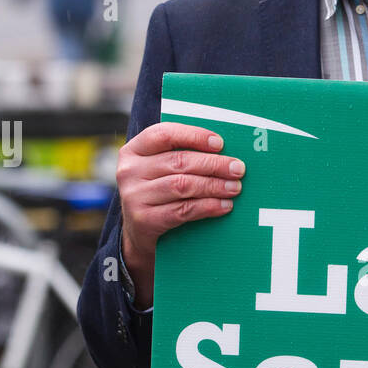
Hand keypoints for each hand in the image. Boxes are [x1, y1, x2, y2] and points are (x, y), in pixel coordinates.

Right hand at [117, 123, 244, 306]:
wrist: (139, 232)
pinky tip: (224, 205)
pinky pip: (183, 210)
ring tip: (235, 188)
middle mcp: (129, 171)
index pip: (164, 134)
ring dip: (214, 186)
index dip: (194, 136)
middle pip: (178, 161)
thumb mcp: (160, 169)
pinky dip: (208, 207)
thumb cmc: (158, 193)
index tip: (220, 143)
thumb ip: (183, 155)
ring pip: (183, 185)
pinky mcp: (144, 220)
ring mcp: (134, 196)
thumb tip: (224, 151)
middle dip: (213, 164)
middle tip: (237, 169)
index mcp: (134, 150)